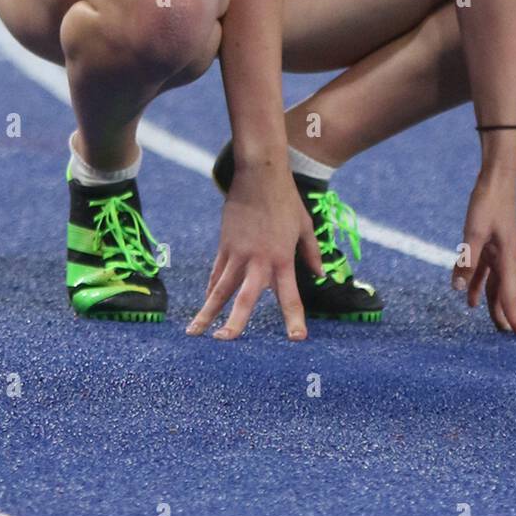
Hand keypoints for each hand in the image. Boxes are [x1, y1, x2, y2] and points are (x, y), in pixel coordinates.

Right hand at [186, 162, 322, 340]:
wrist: (260, 174)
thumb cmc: (286, 199)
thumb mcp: (305, 226)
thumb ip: (312, 253)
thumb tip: (320, 275)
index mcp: (282, 258)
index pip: (289, 295)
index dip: (294, 318)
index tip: (297, 339)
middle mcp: (258, 260)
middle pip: (245, 297)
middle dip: (236, 322)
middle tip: (226, 341)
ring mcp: (238, 253)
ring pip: (220, 288)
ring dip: (207, 311)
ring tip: (195, 332)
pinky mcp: (225, 244)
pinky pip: (216, 272)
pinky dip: (210, 289)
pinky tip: (205, 303)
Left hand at [452, 169, 515, 336]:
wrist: (496, 179)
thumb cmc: (487, 203)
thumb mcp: (473, 232)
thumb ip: (466, 261)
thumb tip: (459, 291)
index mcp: (509, 262)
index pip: (513, 301)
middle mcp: (510, 262)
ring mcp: (503, 255)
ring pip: (505, 290)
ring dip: (502, 309)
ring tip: (501, 331)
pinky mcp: (493, 248)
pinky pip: (489, 276)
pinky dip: (481, 289)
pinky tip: (470, 301)